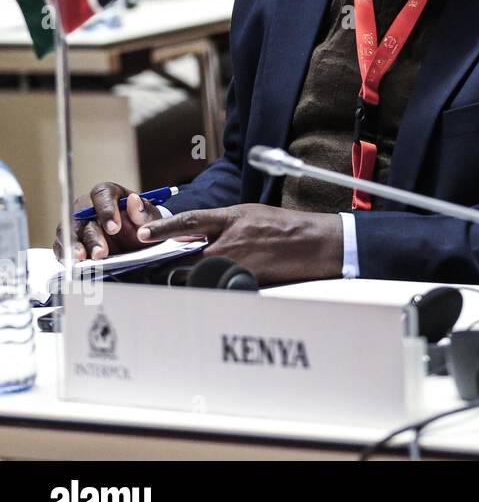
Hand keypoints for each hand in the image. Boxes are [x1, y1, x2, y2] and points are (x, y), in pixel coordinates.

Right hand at [55, 183, 163, 261]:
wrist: (137, 239)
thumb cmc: (141, 223)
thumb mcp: (149, 217)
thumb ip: (143, 211)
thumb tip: (134, 201)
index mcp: (109, 194)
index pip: (102, 194)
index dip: (106, 210)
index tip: (114, 228)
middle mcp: (89, 206)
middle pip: (82, 216)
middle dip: (92, 237)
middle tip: (101, 253)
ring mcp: (78, 224)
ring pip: (68, 231)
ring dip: (74, 246)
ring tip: (83, 259)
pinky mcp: (70, 240)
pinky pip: (61, 246)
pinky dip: (66, 255)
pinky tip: (74, 263)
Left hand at [139, 204, 343, 285]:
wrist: (314, 244)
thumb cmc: (283, 227)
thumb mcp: (249, 214)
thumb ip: (219, 223)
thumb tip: (191, 233)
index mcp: (230, 220)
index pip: (189, 222)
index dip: (163, 229)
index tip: (142, 235)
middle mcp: (229, 243)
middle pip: (184, 258)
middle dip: (164, 265)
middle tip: (147, 270)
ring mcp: (236, 264)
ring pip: (196, 276)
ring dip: (184, 278)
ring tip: (171, 280)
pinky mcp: (243, 281)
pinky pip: (216, 285)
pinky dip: (206, 286)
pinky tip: (203, 287)